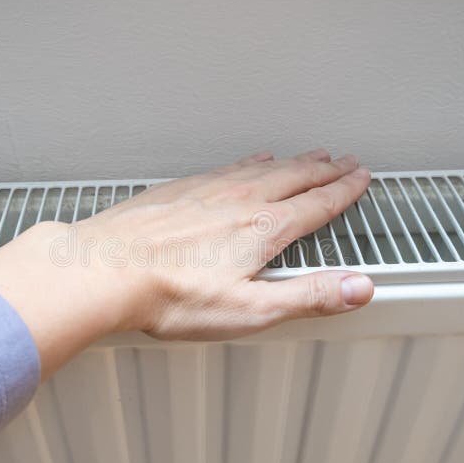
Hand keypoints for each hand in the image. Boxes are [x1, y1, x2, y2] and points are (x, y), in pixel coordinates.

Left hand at [0, 149, 372, 379]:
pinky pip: (227, 166)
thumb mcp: (249, 309)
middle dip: (324, 169)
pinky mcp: (180, 190)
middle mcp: (239, 200)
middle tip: (344, 160)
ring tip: (309, 154)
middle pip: (294, 177)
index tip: (360, 178)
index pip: (317, 204)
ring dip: (292, 161)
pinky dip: (250, 161)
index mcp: (262, 228)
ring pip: (263, 168)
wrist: (103, 269)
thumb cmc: (169, 295)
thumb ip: (307, 296)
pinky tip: (249, 160)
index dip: (344, 191)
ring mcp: (208, 190)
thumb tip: (359, 288)